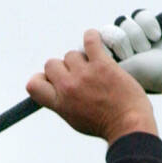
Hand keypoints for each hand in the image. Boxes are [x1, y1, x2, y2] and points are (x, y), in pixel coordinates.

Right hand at [25, 28, 156, 142]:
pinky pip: (90, 39)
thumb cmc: (104, 125)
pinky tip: (96, 42)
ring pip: (72, 54)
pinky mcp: (101, 64)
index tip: (54, 81)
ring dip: (81, 58)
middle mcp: (68, 87)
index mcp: (59, 104)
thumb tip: (59, 88)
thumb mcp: (75, 120)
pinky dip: (92, 37)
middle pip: (51, 64)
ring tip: (95, 68)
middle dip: (63, 68)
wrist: (127, 125)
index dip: (42, 79)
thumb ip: (64, 103)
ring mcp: (84, 74)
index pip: (33, 85)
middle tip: (79, 75)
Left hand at [99, 8, 161, 102]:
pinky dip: (149, 26)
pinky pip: (139, 15)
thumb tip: (85, 46)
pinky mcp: (144, 23)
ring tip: (147, 51)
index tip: (124, 59)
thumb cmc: (148, 76)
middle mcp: (117, 46)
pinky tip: (156, 38)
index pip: (97, 42)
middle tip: (137, 57)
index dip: (112, 47)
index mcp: (107, 60)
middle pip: (110, 30)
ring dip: (138, 38)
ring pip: (124, 22)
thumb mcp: (121, 72)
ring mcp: (131, 34)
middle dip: (126, 44)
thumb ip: (98, 62)